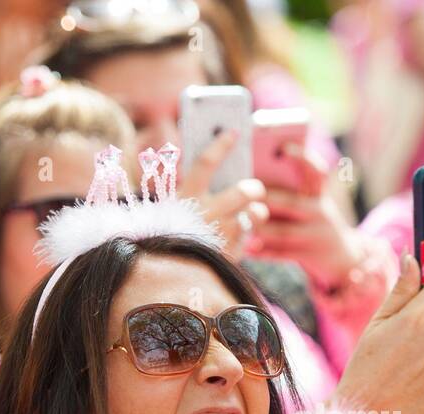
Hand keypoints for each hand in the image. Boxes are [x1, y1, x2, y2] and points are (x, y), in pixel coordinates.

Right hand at [179, 130, 269, 257]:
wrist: (166, 271)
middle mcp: (204, 214)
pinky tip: (238, 234)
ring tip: (253, 211)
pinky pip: (251, 235)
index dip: (221, 145)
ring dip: (257, 211)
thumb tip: (226, 166)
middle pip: (244, 191)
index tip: (234, 132)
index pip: (206, 162)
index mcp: (185, 197)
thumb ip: (198, 187)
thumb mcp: (178, 206)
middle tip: (254, 189)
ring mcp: (220, 235)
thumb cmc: (175, 230)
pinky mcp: (231, 253)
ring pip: (256, 213)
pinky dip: (247, 233)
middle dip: (254, 187)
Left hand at [252, 143, 360, 287]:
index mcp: (318, 195)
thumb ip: (290, 193)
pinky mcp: (311, 255)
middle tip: (244, 194)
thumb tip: (252, 182)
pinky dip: (264, 253)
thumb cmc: (314, 225)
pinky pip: (283, 254)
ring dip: (261, 229)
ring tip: (241, 225)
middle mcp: (320, 212)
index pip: (316, 171)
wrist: (343, 259)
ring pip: (284, 232)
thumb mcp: (311, 205)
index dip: (303, 157)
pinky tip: (247, 250)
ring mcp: (316, 235)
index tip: (284, 147)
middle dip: (267, 199)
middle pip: (292, 203)